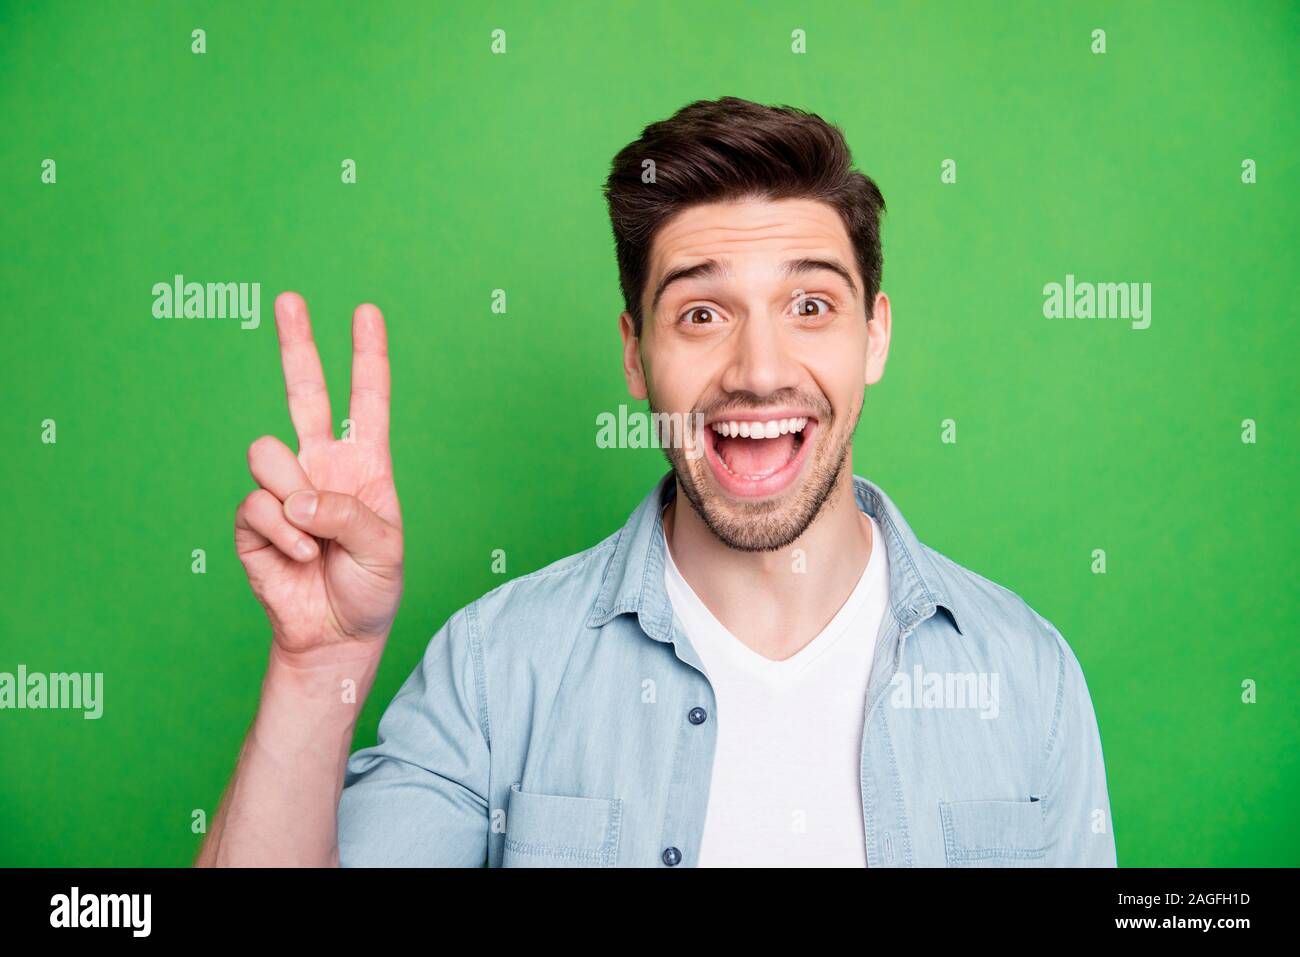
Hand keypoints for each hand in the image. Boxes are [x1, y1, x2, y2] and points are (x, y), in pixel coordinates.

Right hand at [234, 292, 402, 655]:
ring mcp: (285, 490)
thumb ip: (348, 513)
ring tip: (316, 539)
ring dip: (294, 497)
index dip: (367, 358)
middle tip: (289, 299)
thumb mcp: (385, 549)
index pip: (366, 401)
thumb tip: (297, 496)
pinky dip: (283, 532)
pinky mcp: (253, 522)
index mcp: (364, 466)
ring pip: (268, 454)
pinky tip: (301, 555)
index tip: (366, 312)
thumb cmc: (371, 587)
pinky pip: (256, 504)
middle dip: (297, 345)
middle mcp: (321, 467)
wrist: (336, 636)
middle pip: (303, 394)